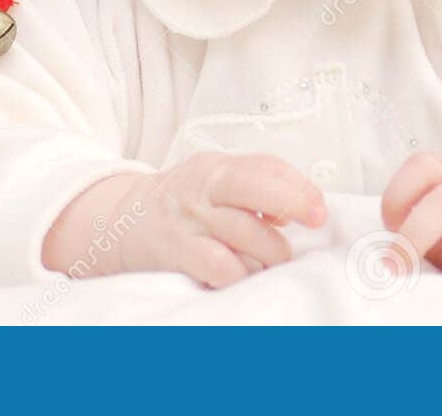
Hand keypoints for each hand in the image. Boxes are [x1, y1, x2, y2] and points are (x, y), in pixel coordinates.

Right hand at [42, 152, 328, 288]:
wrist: (122, 222)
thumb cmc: (187, 205)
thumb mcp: (218, 183)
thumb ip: (259, 187)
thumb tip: (306, 206)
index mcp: (217, 167)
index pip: (265, 165)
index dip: (298, 184)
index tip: (320, 208)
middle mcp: (202, 187)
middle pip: (254, 187)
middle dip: (292, 203)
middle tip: (314, 224)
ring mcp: (188, 219)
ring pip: (244, 233)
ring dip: (269, 252)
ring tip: (269, 261)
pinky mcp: (175, 251)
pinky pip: (219, 265)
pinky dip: (239, 274)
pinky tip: (241, 276)